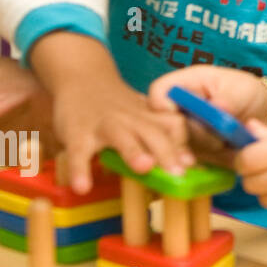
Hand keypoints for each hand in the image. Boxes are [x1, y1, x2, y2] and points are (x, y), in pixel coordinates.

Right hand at [52, 73, 191, 193]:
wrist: (82, 78)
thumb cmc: (118, 107)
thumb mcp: (142, 116)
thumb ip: (162, 137)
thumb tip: (188, 162)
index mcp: (149, 117)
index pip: (174, 125)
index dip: (183, 143)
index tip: (189, 164)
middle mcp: (131, 119)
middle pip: (153, 133)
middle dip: (167, 152)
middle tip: (178, 174)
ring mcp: (104, 125)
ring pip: (121, 137)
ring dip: (134, 152)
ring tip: (144, 168)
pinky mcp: (77, 134)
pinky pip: (78, 152)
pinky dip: (80, 170)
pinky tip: (82, 187)